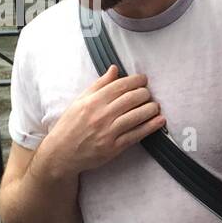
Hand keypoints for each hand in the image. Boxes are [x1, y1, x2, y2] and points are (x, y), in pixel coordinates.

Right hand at [43, 65, 166, 177]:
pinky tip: (160, 120)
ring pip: (137, 116)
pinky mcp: (114, 147)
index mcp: (92, 102)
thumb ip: (99, 85)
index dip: (136, 80)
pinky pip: (137, 134)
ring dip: (151, 108)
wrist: (61, 153)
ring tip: (155, 106)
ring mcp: (108, 132)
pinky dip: (151, 126)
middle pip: (132, 99)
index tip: (143, 79)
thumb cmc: (70, 125)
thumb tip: (114, 69)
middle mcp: (101, 115)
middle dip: (145, 93)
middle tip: (148, 93)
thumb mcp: (80, 101)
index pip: (120, 86)